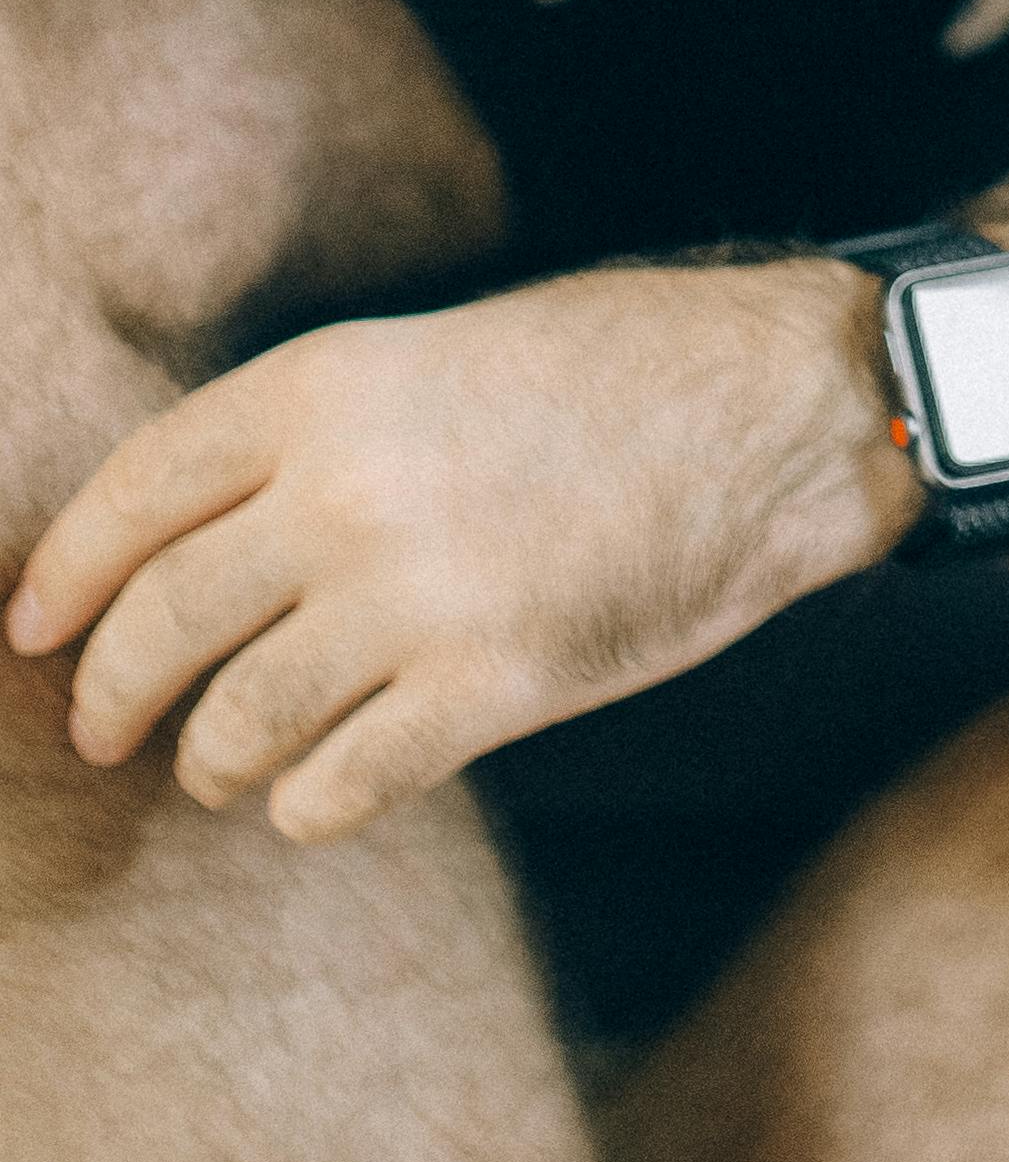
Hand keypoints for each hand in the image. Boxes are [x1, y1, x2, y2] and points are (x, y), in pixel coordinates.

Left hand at [3, 260, 921, 839]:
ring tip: (218, 768)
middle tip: (101, 728)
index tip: (33, 630)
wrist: (781, 409)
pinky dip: (305, 806)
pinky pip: (340, 786)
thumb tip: (201, 544)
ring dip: (209, 763)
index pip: (132, 497)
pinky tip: (313, 797)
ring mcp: (419, 595)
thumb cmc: (622, 369)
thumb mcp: (439, 354)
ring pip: (234, 725)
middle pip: (160, 625)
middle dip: (108, 694)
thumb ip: (319, 437)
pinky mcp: (496, 686)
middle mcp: (348, 491)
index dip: (63, 577)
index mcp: (325, 386)